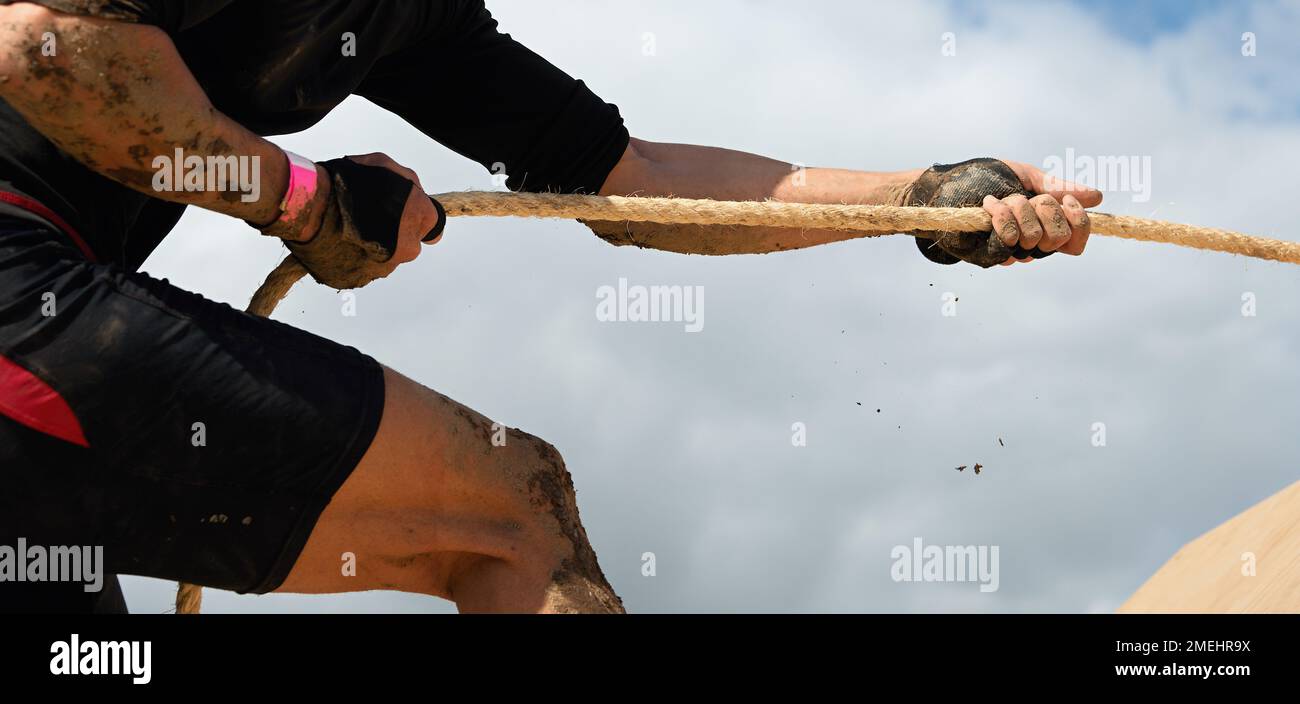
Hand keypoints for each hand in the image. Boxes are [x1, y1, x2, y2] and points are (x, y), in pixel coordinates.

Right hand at [280, 153, 442, 289]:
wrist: (310, 207)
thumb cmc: (348, 183)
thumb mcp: (385, 165)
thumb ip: (408, 182)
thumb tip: (416, 194)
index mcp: (420, 221)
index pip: (431, 227)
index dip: (414, 217)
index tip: (401, 214)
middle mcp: (406, 250)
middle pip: (406, 245)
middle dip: (392, 234)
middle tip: (367, 218)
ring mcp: (380, 269)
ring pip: (381, 259)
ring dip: (370, 247)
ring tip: (345, 228)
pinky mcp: (355, 280)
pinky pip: (357, 269)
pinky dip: (349, 259)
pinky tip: (335, 241)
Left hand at [984, 161, 1102, 265]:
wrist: (945, 185)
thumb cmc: (983, 177)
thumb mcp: (1024, 175)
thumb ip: (1056, 186)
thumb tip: (1096, 197)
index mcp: (1045, 223)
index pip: (1077, 237)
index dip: (1078, 221)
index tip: (1065, 200)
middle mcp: (1032, 242)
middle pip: (1059, 236)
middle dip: (1042, 208)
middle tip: (1022, 197)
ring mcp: (1011, 250)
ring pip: (1034, 238)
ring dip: (1017, 209)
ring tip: (998, 201)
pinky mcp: (990, 255)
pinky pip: (1009, 241)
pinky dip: (1001, 216)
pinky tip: (988, 206)